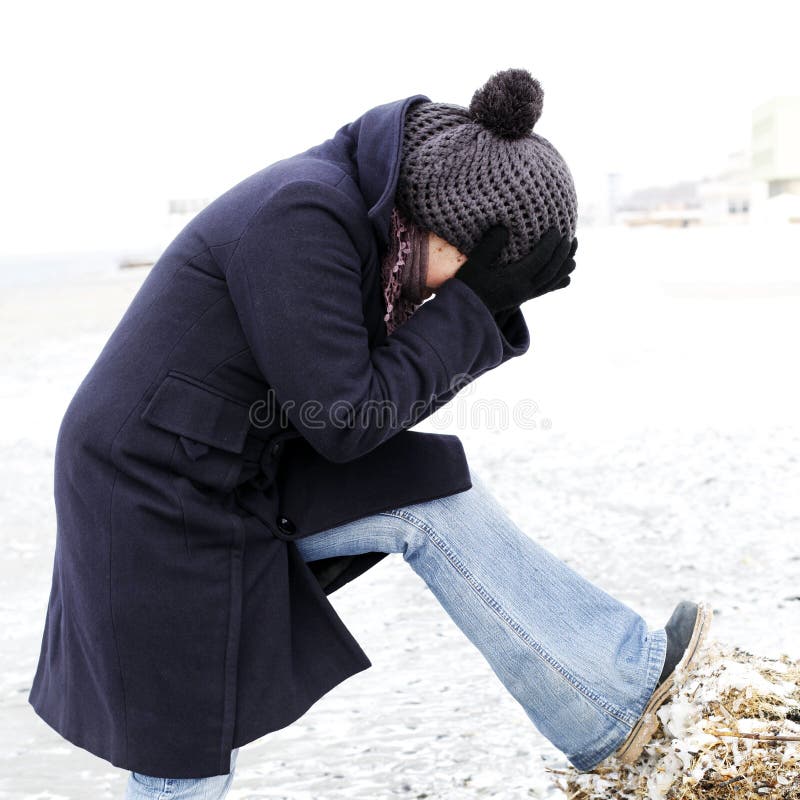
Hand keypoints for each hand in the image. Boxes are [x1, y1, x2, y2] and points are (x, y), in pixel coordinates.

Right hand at [454, 225, 576, 313]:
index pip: (540, 259)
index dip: (550, 244)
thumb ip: (489, 245)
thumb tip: (504, 227)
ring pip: (552, 281)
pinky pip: (546, 290)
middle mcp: (523, 289)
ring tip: (573, 252)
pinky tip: (565, 276)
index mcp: (514, 280)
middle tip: (570, 237)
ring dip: (564, 266)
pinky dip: (558, 281)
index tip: (556, 229)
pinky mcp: (522, 298)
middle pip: (551, 270)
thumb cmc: (467, 286)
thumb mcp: (474, 263)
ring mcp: (524, 295)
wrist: (464, 312)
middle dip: (563, 253)